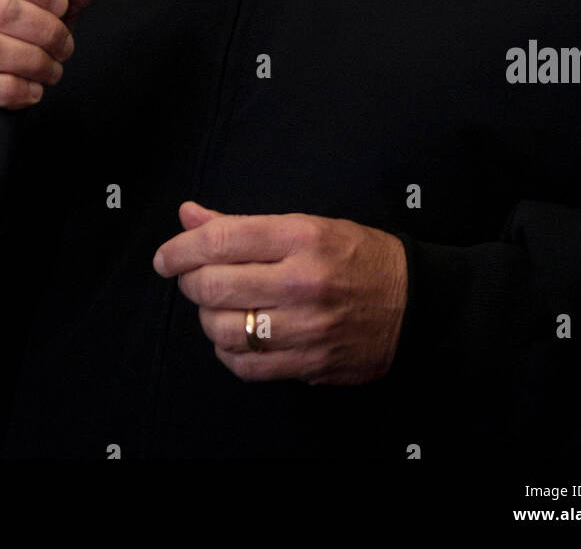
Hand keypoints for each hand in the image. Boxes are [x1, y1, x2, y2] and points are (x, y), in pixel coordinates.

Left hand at [153, 201, 408, 384]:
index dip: (179, 249)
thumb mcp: (307, 224)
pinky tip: (237, 335)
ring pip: (222, 329)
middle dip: (189, 282)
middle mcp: (301, 281)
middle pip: (212, 286)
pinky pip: (245, 365)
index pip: (220, 240)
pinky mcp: (309, 363)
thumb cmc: (359, 256)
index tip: (165, 258)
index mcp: (301, 236)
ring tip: (219, 306)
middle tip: (193, 278)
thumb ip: (242, 224)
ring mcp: (305, 327)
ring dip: (208, 318)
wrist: (414, 303)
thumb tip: (188, 216)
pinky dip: (228, 351)